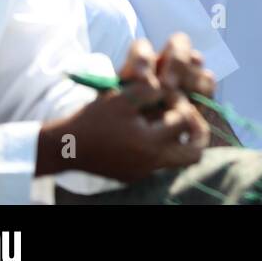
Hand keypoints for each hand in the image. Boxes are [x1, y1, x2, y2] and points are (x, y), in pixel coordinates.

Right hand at [37, 37, 211, 181]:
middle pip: (194, 154)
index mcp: (150, 143)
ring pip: (178, 159)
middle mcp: (151, 162)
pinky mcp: (133, 175)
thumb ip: (149, 89)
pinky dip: (160, 145)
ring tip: (167, 119)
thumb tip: (170, 85)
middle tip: (186, 114)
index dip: (178, 102)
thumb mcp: (122, 97)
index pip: (183, 121)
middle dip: (196, 132)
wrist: (65, 146)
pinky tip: (147, 128)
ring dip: (178, 139)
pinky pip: (158, 162)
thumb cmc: (93, 118)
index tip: (166, 93)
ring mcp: (143, 172)